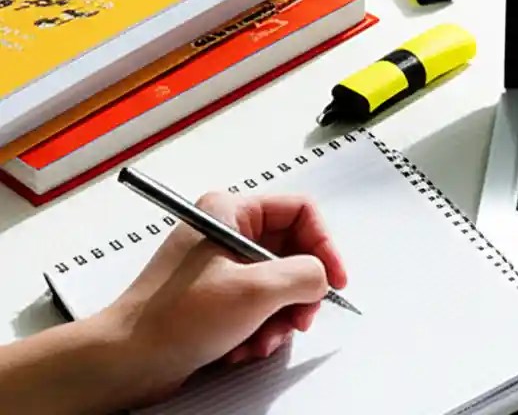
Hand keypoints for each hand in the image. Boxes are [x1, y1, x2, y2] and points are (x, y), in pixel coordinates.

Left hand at [99, 192, 347, 403]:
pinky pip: (260, 308)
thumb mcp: (256, 290)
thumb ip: (306, 275)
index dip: (325, 246)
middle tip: (299, 318)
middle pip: (294, 253)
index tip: (334, 279)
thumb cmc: (173, 319)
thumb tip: (322, 278)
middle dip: (299, 294)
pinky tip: (242, 346)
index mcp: (230, 211)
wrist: (127, 362)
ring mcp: (221, 266)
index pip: (301, 212)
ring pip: (280, 286)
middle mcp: (226, 233)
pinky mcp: (217, 298)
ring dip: (279, 319)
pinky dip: (260, 331)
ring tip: (260, 339)